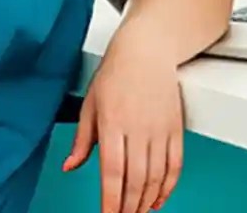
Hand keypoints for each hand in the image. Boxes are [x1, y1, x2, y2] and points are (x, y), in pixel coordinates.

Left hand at [63, 43, 183, 212]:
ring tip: (138, 212)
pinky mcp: (176, 127)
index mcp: (113, 123)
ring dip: (147, 200)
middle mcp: (138, 128)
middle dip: (129, 207)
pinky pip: (175, 164)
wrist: (147, 49)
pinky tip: (159, 198)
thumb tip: (70, 166)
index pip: (113, 172)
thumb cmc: (116, 73)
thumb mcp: (90, 104)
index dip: (111, 200)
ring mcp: (160, 129)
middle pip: (136, 179)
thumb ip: (82, 140)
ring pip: (156, 176)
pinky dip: (169, 186)